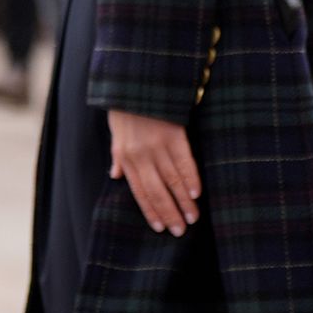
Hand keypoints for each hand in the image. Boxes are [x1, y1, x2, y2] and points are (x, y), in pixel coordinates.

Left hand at [108, 111, 201, 235]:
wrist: (135, 81)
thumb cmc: (126, 107)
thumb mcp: (116, 132)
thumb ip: (117, 155)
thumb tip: (116, 175)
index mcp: (126, 156)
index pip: (139, 191)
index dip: (151, 211)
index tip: (161, 228)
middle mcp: (140, 155)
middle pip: (156, 191)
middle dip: (169, 213)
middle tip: (180, 231)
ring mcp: (157, 145)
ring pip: (172, 181)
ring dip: (183, 202)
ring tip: (193, 218)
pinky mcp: (174, 134)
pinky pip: (184, 162)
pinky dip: (191, 179)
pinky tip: (196, 194)